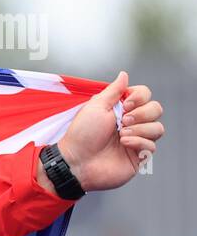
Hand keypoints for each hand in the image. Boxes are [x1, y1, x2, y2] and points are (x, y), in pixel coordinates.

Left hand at [55, 70, 163, 192]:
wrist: (78, 161)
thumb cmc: (82, 134)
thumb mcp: (96, 106)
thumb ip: (113, 91)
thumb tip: (124, 75)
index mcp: (122, 109)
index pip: (145, 94)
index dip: (139, 97)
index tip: (125, 105)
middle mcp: (132, 123)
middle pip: (156, 109)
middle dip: (141, 114)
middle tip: (122, 121)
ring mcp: (137, 139)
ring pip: (158, 128)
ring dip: (140, 129)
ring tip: (121, 135)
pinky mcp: (139, 155)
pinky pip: (152, 145)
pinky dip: (138, 142)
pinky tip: (123, 144)